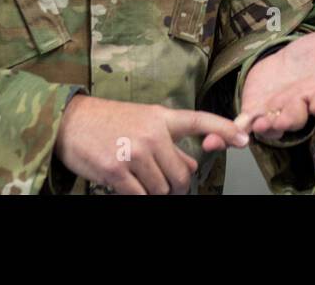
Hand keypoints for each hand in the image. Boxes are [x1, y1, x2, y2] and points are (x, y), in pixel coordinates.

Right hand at [54, 95, 249, 194]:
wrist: (70, 122)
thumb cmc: (108, 122)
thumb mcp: (143, 123)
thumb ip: (169, 143)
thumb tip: (193, 165)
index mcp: (161, 117)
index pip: (199, 121)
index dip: (224, 130)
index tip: (244, 139)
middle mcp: (152, 133)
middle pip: (181, 176)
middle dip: (174, 187)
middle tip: (160, 185)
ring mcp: (135, 152)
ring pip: (161, 190)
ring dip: (152, 193)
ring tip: (137, 179)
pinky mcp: (117, 170)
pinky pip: (140, 197)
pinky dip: (136, 197)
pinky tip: (125, 186)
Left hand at [235, 20, 314, 140]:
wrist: (287, 59)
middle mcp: (298, 107)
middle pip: (296, 118)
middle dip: (289, 119)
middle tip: (279, 119)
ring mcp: (276, 111)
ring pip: (271, 126)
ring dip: (262, 128)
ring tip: (254, 127)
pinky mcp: (253, 110)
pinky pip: (243, 126)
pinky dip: (229, 135)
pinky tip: (213, 142)